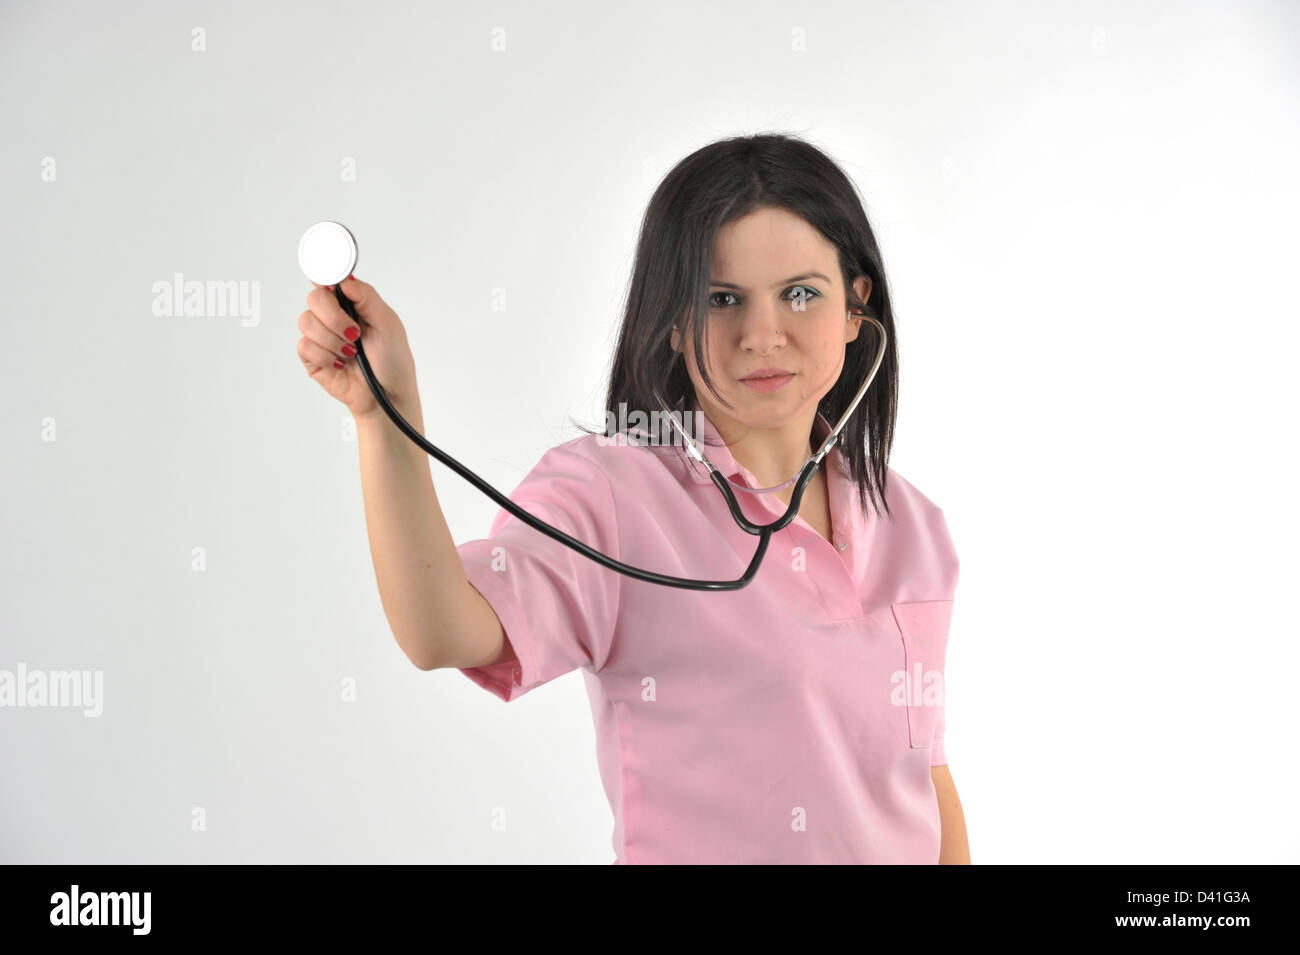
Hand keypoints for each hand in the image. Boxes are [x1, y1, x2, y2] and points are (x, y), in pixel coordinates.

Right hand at [296, 277, 419, 420]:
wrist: (387, 395)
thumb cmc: (393, 360)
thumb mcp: (388, 323)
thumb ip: (366, 296)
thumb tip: (344, 280)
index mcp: (352, 304)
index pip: (330, 281)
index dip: (325, 279)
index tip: (329, 286)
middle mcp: (334, 317)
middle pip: (314, 298)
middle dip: (333, 317)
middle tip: (354, 333)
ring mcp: (321, 336)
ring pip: (306, 322)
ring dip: (332, 340)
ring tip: (351, 352)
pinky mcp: (312, 357)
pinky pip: (304, 346)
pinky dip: (325, 356)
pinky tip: (340, 364)